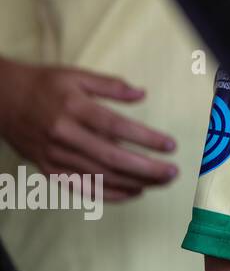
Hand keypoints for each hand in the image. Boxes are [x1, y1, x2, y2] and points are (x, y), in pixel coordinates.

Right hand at [0, 58, 177, 201]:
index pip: (116, 128)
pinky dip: (108, 194)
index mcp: (73, 109)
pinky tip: (132, 193)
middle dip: (146, 168)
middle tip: (172, 172)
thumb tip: (142, 94)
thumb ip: (111, 86)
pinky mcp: (48, 169)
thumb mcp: (77, 76)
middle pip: (111, 158)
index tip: (170, 145)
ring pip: (99, 176)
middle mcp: (64, 135)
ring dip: (133, 182)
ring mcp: (54, 156)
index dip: (146, 139)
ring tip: (159, 182)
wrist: (0, 99)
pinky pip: (81, 188)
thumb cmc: (43, 84)